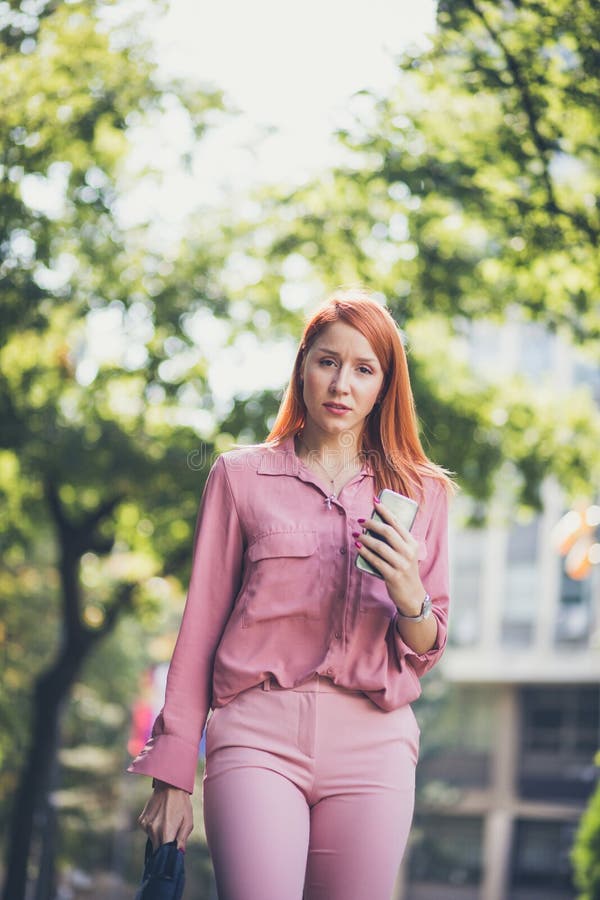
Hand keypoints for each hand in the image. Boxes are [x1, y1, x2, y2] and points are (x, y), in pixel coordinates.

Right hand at [138, 780, 192, 851]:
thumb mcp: (188, 822)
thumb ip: (182, 840)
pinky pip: (147, 831)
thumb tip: (179, 854)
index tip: (170, 859)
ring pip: (152, 840)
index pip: (163, 855)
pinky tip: (160, 818)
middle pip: (156, 849)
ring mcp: (145, 825)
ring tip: (166, 823)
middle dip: (163, 848)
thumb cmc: (182, 804)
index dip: (167, 858)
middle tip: (171, 838)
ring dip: (159, 837)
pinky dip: (153, 829)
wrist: (169, 785)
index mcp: (166, 832)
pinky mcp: (141, 821)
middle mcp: (153, 830)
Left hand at [355, 495, 424, 615]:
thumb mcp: (407, 554)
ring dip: (365, 538)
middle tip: (360, 520)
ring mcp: (401, 564)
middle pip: (388, 532)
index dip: (385, 510)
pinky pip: (376, 561)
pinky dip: (365, 552)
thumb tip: (375, 526)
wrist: (412, 596)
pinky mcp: (393, 575)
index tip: (375, 501)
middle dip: (372, 523)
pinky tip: (358, 546)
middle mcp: (408, 552)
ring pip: (380, 546)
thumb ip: (396, 541)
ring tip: (356, 533)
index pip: (397, 523)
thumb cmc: (405, 570)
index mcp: (412, 543)